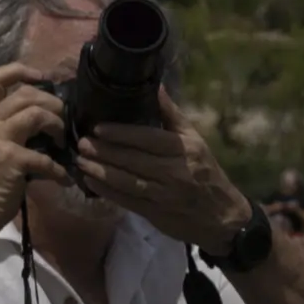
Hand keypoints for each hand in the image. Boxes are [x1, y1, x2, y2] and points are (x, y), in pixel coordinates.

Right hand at [0, 63, 70, 238]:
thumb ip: (10, 126)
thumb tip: (45, 114)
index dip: (20, 70)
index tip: (43, 77)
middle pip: (26, 93)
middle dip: (53, 103)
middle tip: (62, 120)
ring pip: (37, 113)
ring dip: (58, 126)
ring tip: (62, 141)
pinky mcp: (11, 160)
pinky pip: (46, 158)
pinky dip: (60, 170)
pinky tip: (64, 179)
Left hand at [74, 89, 254, 253]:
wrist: (222, 216)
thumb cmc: (206, 173)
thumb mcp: (196, 142)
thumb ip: (173, 116)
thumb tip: (156, 87)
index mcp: (185, 150)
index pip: (148, 139)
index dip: (121, 134)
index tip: (98, 128)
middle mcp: (175, 171)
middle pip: (133, 159)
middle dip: (104, 151)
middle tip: (82, 143)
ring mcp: (164, 194)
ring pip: (126, 180)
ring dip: (100, 171)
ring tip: (81, 161)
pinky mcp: (155, 212)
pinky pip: (126, 200)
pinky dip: (106, 191)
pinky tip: (91, 182)